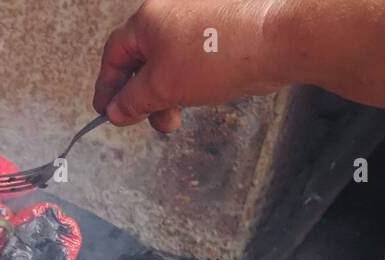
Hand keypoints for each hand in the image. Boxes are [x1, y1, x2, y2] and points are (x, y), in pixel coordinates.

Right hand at [92, 0, 290, 132]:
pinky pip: (190, 58)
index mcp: (148, 19)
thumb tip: (116, 111)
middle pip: (141, 60)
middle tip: (146, 121)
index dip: (108, 88)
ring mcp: (197, 19)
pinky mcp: (220, 29)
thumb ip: (131, 101)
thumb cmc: (218, 55)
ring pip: (166, 62)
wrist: (277, 41)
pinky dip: (186, 82)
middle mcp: (170, 13)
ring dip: (165, 94)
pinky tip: (196, 97)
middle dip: (141, 96)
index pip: (114, 55)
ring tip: (175, 117)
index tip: (107, 113)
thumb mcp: (161, 87)